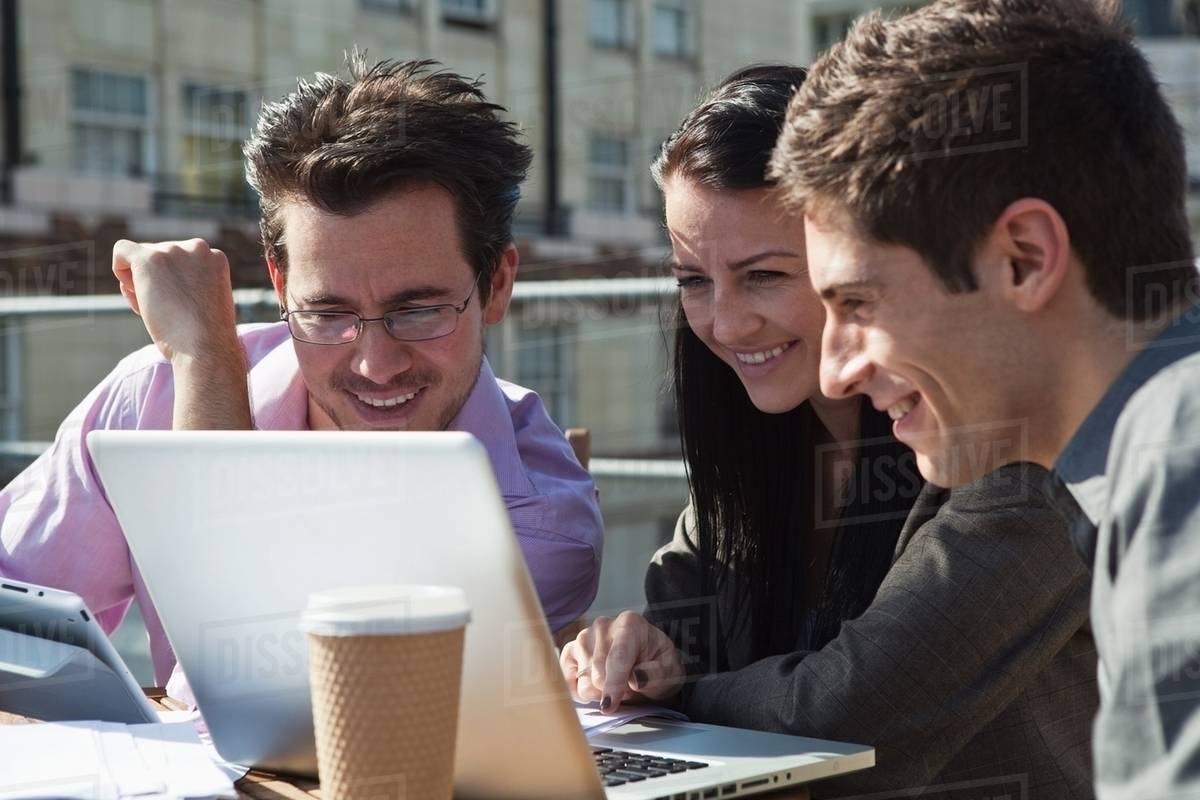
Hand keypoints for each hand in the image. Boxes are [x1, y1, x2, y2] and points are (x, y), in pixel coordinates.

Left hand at [111, 238, 237, 364]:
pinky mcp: (150, 259)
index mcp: (214, 257)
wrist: (205, 346)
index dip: (174, 282)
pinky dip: (120, 268)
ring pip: (142, 259)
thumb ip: (189, 282)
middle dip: (156, 281)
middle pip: (160, 256)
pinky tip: (132, 290)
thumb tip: (153, 277)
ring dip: (142, 283)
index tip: (180, 305)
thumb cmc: (205, 335)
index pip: (181, 260)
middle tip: (166, 311)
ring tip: (155, 309)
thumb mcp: (205, 300)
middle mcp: (196, 248)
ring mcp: (173, 251)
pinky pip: (123, 250)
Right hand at [560, 611, 684, 715]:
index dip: (614, 685)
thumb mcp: (670, 671)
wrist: (648, 661)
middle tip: (629, 689)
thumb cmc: (659, 665)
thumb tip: (636, 678)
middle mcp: (603, 626)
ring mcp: (584, 637)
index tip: (610, 705)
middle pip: (598, 674)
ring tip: (615, 684)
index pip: (617, 658)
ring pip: (584, 681)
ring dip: (600, 692)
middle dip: (614, 691)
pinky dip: (579, 690)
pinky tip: (595, 687)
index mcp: (630, 624)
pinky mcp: (571, 651)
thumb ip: (656, 674)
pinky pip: (567, 680)